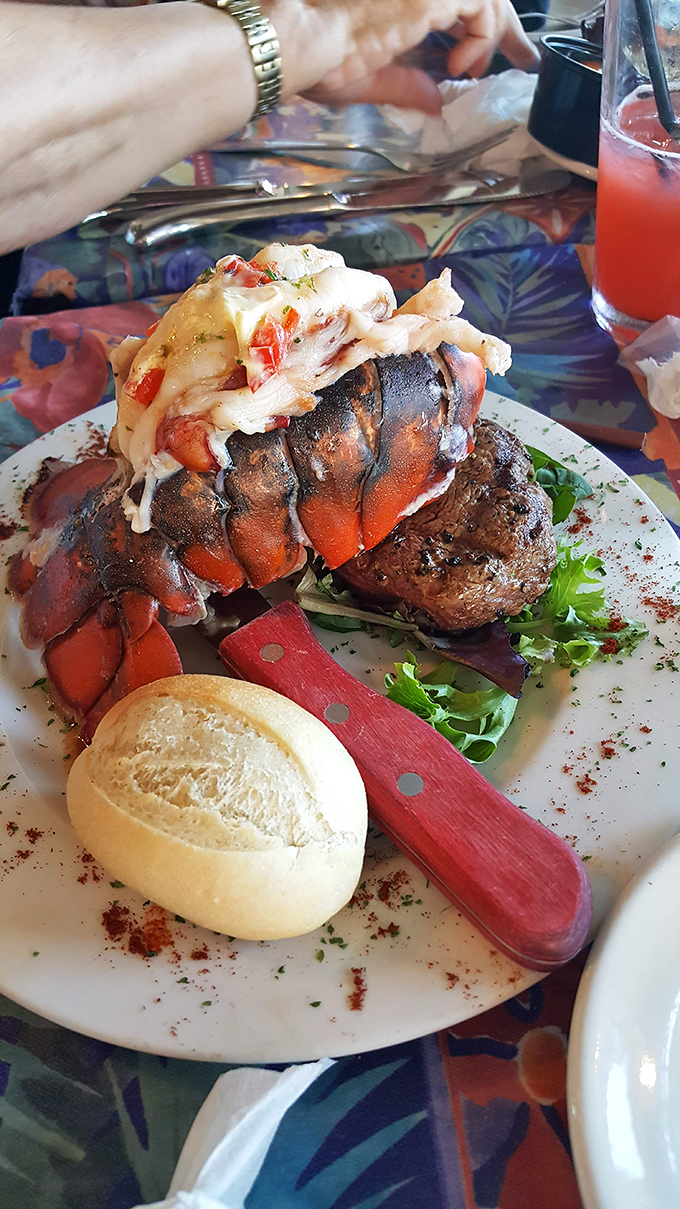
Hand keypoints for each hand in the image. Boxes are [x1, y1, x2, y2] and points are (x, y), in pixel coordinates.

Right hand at [298, 0, 538, 112]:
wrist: (304, 41)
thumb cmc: (320, 59)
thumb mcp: (373, 77)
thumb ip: (409, 84)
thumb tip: (435, 101)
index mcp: (402, 2)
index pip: (455, 6)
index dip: (483, 28)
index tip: (499, 53)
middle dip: (504, 26)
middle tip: (522, 55)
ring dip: (493, 34)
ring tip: (476, 68)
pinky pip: (482, 9)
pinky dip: (481, 40)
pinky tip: (460, 66)